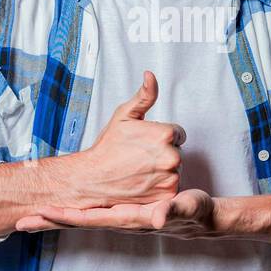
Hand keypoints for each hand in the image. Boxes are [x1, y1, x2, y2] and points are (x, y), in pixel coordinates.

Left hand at [14, 188, 216, 239]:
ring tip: (30, 216)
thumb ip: (172, 211)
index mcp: (128, 219)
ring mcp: (118, 217)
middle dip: (48, 221)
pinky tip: (60, 208)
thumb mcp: (187, 207)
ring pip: (80, 217)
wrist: (204, 218)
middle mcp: (118, 220)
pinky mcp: (121, 211)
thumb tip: (155, 217)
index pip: (90, 219)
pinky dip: (71, 211)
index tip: (41, 212)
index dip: (65, 215)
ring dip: (55, 217)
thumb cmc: (196, 212)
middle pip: (77, 221)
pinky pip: (90, 212)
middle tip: (18, 220)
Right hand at [67, 69, 185, 207]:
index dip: (160, 137)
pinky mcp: (168, 194)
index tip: (144, 143)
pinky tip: (144, 182)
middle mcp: (172, 156)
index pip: (177, 133)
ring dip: (163, 169)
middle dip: (162, 152)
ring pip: (175, 169)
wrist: (93, 178)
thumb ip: (145, 95)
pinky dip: (161, 185)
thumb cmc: (108, 147)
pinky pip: (173, 186)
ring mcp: (171, 177)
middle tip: (139, 157)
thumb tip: (151, 76)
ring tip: (140, 170)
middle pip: (177, 151)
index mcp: (165, 134)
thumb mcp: (124, 115)